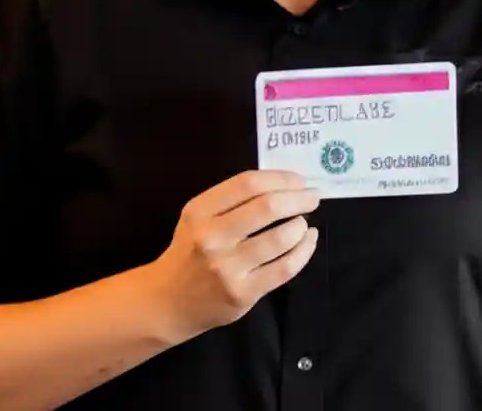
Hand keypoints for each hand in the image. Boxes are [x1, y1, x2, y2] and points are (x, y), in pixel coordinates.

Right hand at [142, 170, 319, 342]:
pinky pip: (285, 268)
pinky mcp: (243, 293)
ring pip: (280, 239)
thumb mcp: (197, 218)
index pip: (248, 184)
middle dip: (299, 198)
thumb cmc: (190, 252)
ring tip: (303, 224)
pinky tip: (307, 242)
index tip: (299, 180)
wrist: (168, 302)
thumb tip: (283, 185)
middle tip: (313, 197)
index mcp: (199, 212)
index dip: (281, 178)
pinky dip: (304, 251)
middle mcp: (211, 237)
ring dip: (301, 226)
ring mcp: (227, 267)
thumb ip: (232, 201)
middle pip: (267, 207)